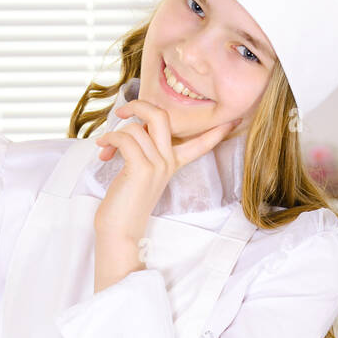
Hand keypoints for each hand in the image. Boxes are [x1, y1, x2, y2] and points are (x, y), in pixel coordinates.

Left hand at [92, 99, 240, 243]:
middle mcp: (168, 163)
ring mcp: (157, 165)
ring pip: (138, 127)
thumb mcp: (141, 174)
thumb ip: (145, 151)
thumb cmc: (125, 204)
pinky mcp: (142, 169)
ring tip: (105, 146)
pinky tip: (103, 149)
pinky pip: (125, 139)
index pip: (200, 144)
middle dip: (140, 105)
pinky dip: (110, 139)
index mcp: (173, 164)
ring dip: (115, 132)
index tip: (233, 121)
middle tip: (124, 111)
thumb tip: (134, 127)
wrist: (119, 231)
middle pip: (163, 116)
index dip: (216, 132)